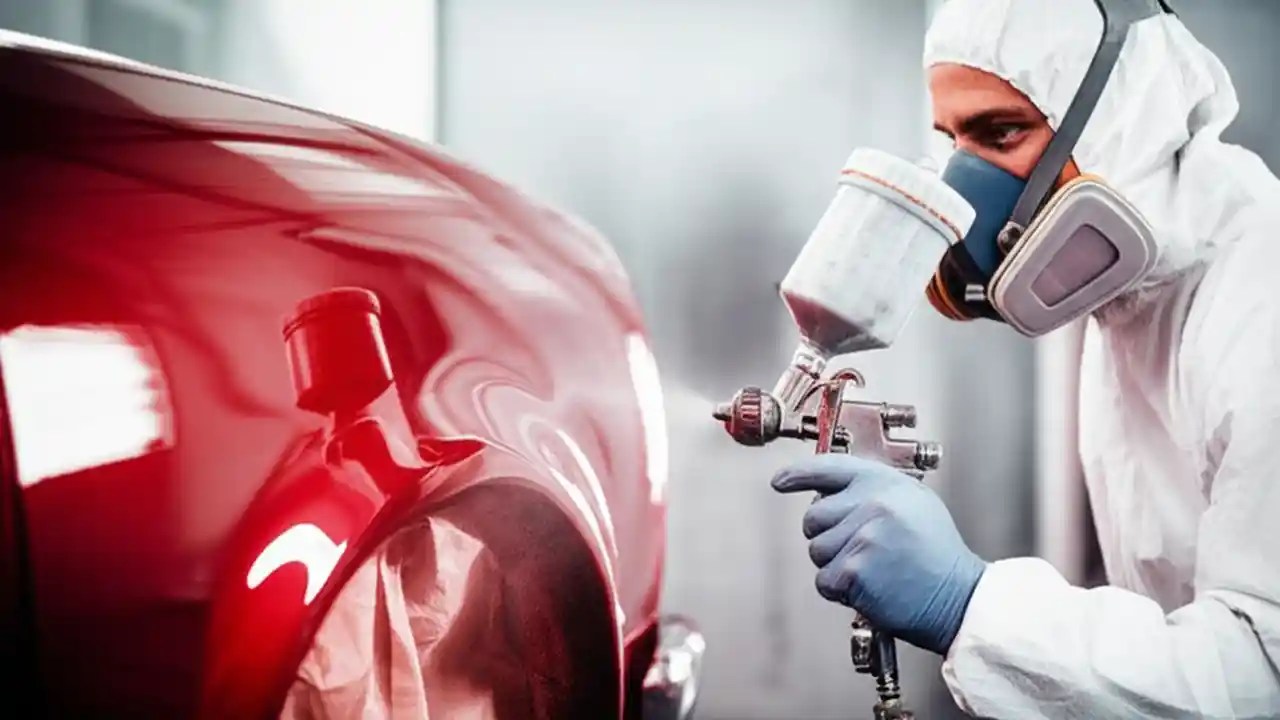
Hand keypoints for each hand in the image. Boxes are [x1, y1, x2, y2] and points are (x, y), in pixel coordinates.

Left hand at [771, 454, 985, 654]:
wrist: (957, 597)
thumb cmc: (936, 555)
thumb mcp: (913, 503)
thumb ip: (873, 491)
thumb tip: (830, 491)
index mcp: (885, 482)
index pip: (828, 468)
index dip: (797, 474)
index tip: (780, 481)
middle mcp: (873, 503)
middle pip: (813, 518)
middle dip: (828, 537)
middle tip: (861, 550)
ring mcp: (862, 536)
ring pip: (816, 551)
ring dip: (836, 566)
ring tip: (873, 568)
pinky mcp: (854, 569)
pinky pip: (824, 581)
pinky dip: (840, 591)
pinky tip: (870, 587)